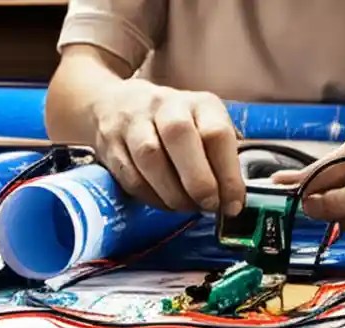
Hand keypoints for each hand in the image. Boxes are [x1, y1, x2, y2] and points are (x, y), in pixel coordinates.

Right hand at [90, 79, 246, 215]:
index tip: (233, 204)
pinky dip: (150, 196)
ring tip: (185, 206)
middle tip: (208, 206)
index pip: (216, 133)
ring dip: (172, 192)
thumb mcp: (203, 127)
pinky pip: (130, 175)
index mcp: (198, 103)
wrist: (113, 105)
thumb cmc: (171, 124)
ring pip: (150, 157)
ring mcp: (132, 122)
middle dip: (198, 180)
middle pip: (179, 136)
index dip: (228, 174)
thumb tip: (234, 197)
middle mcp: (164, 105)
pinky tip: (163, 202)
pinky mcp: (110, 144)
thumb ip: (221, 156)